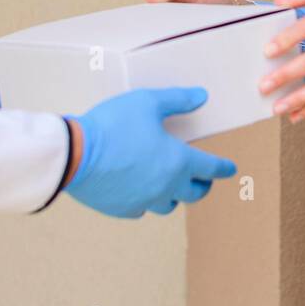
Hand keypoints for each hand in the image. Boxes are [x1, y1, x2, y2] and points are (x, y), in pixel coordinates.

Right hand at [67, 87, 236, 217]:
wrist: (74, 155)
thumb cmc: (112, 126)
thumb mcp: (147, 102)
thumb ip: (178, 100)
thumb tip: (202, 96)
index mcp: (178, 161)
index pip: (211, 168)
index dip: (223, 168)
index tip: (230, 169)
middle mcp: (166, 186)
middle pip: (195, 193)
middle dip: (203, 186)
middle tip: (203, 180)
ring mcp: (144, 201)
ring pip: (170, 205)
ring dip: (176, 196)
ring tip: (172, 186)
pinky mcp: (123, 209)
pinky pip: (142, 209)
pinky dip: (146, 201)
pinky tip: (141, 191)